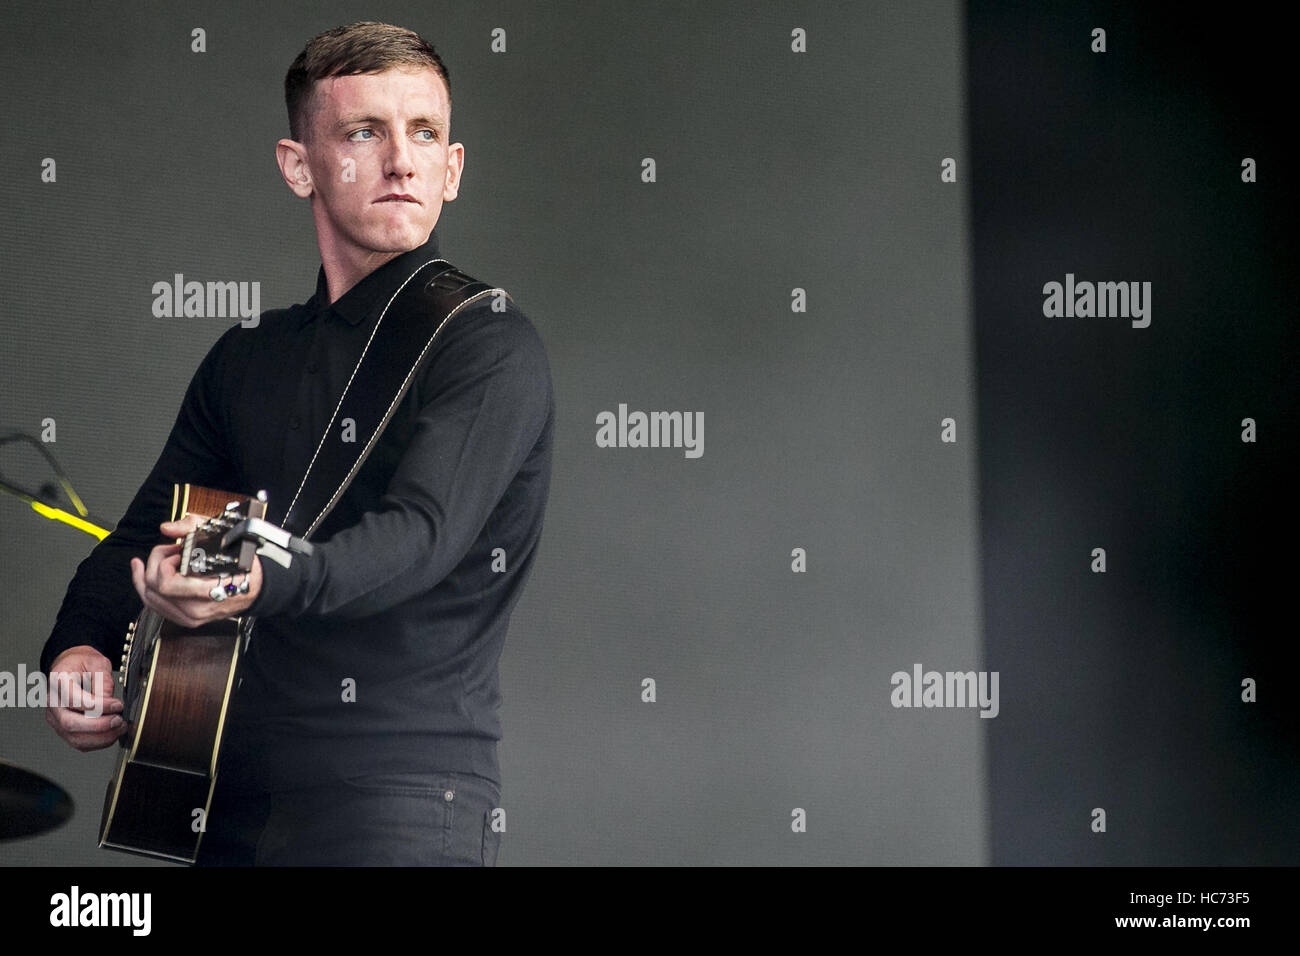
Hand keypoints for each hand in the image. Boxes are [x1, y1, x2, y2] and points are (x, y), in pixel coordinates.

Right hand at [45, 645, 124, 751]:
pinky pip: (78, 743)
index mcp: (58, 681)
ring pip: (73, 737)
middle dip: (99, 726)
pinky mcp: (63, 728)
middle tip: (119, 720)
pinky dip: (97, 743)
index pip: (73, 699)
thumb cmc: (82, 664)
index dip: (98, 706)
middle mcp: (52, 702)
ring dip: (100, 737)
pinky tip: (112, 734)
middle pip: (70, 723)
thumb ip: (103, 680)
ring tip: (120, 727)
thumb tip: (108, 700)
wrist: (72, 667)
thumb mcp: (97, 662)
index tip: (118, 704)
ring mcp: (56, 718)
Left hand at [130, 517, 262, 627]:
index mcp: (207, 591)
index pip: (166, 584)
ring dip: (148, 576)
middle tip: (169, 551)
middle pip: (153, 589)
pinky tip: (148, 575)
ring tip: (160, 560)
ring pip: (150, 599)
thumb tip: (167, 529)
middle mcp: (197, 609)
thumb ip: (192, 527)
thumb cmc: (241, 564)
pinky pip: (157, 607)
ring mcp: (191, 618)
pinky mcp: (186, 620)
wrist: (256, 587)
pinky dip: (149, 590)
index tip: (177, 550)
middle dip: (155, 563)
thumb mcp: (222, 536)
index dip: (165, 562)